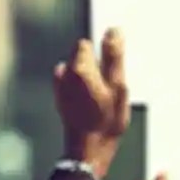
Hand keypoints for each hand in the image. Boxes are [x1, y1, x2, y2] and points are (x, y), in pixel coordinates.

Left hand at [53, 29, 129, 178]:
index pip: (87, 44)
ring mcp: (60, 86)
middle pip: (80, 56)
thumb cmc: (107, 120)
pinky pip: (72, 84)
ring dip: (88, 78)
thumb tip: (114, 30)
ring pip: (77, 70)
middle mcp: (64, 73)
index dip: (102, 55)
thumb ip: (114, 56)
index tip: (111, 72)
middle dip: (94, 65)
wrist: (89, 149)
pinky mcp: (61, 98)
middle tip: (108, 88)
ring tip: (101, 99)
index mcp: (79, 67)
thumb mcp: (118, 87)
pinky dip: (81, 88)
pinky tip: (91, 103)